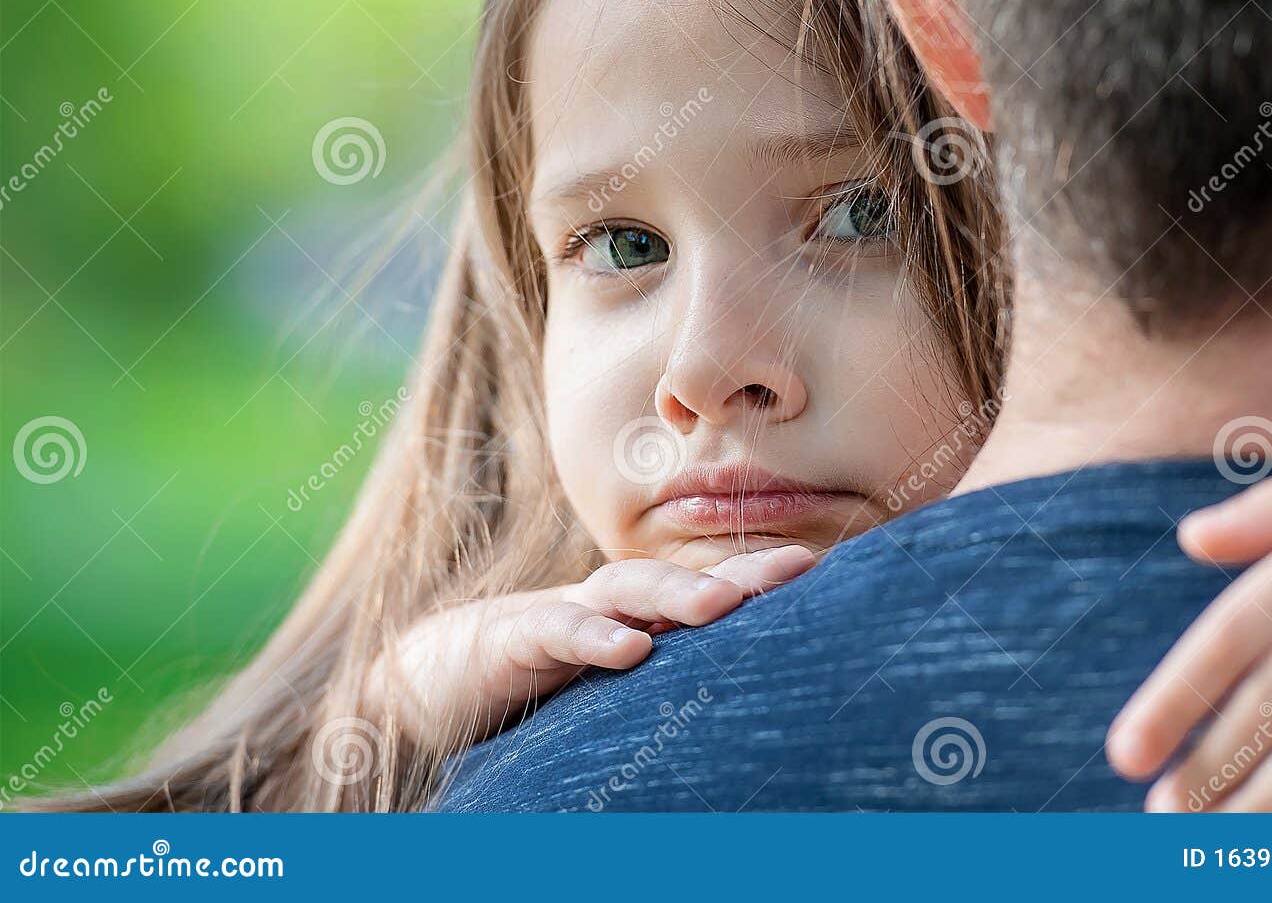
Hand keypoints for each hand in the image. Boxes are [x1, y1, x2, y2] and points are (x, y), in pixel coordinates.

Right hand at [366, 545, 816, 750]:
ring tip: (723, 604)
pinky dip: (592, 637)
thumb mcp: (611, 692)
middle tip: (797, 569)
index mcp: (640, 618)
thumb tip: (745, 719)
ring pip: (627, 590)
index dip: (763, 578)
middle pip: (684, 577)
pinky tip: (628, 649)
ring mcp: (563, 615)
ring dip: (676, 593)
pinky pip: (557, 631)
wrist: (430, 684)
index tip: (824, 571)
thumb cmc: (536, 687)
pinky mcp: (513, 639)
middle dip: (741, 570)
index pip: (711, 589)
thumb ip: (667, 691)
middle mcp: (611, 607)